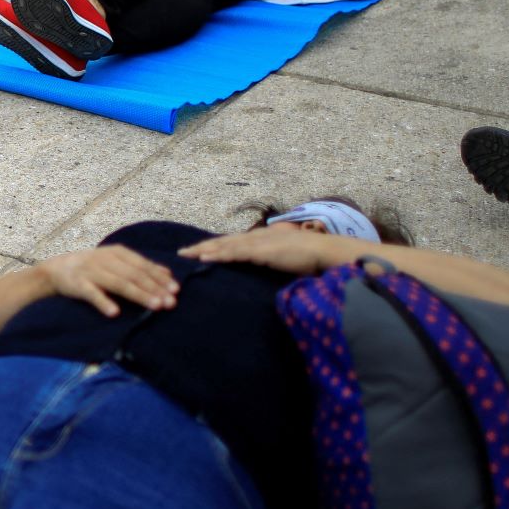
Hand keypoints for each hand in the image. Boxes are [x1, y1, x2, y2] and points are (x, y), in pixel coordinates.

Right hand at [31, 246, 178, 317]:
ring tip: (154, 306)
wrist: (56, 269)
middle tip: (170, 302)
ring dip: (138, 295)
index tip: (176, 290)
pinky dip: (103, 302)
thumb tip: (167, 273)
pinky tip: (114, 313)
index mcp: (118, 253)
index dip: (160, 278)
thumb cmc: (92, 267)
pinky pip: (92, 294)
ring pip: (119, 283)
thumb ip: (139, 266)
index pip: (143, 265)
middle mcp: (106, 260)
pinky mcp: (77, 284)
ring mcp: (91, 271)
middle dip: (154, 289)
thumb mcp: (116, 261)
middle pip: (134, 275)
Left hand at [178, 228, 357, 274]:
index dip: (214, 246)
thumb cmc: (311, 259)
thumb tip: (264, 271)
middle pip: (223, 241)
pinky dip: (219, 255)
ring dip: (204, 250)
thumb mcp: (285, 260)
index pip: (232, 242)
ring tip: (186, 255)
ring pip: (225, 245)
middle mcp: (257, 236)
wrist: (326, 252)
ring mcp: (259, 242)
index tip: (198, 251)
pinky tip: (205, 258)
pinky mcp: (262, 251)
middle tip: (182, 253)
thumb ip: (272, 263)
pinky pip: (236, 253)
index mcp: (262, 238)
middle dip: (202, 247)